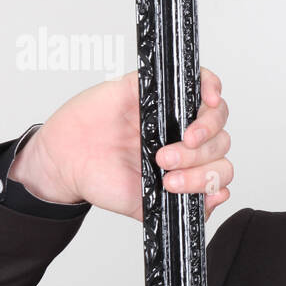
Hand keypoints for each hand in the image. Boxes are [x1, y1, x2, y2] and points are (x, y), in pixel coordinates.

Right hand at [8, 66, 232, 221]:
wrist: (65, 161)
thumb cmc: (102, 179)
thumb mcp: (145, 205)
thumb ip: (182, 206)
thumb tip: (218, 196)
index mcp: (188, 165)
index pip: (219, 169)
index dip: (207, 179)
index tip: (176, 185)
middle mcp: (185, 138)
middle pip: (220, 143)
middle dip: (196, 159)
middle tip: (164, 164)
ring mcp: (173, 113)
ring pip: (216, 115)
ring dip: (203, 132)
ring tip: (168, 147)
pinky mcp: (155, 89)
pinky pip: (198, 79)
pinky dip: (210, 85)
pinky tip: (207, 100)